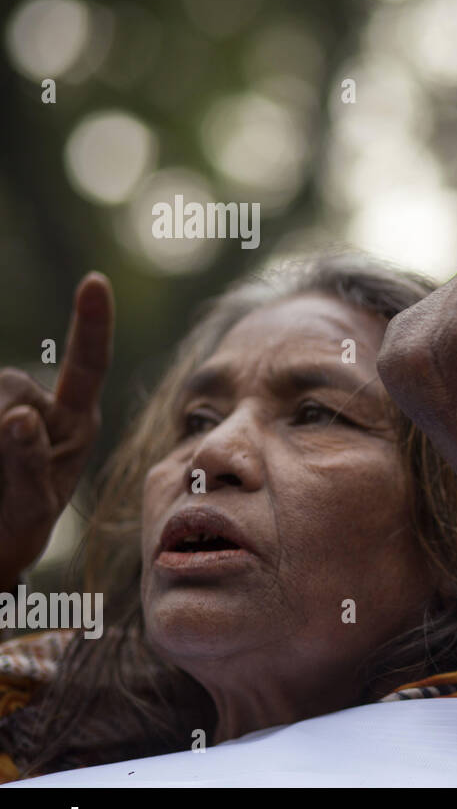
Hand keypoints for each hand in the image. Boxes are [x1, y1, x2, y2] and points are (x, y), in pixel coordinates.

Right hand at [0, 272, 113, 588]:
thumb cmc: (15, 526)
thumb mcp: (31, 508)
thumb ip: (29, 465)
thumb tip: (19, 417)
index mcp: (74, 419)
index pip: (88, 365)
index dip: (92, 322)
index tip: (96, 282)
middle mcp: (35, 402)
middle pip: (9, 385)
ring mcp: (1, 403)